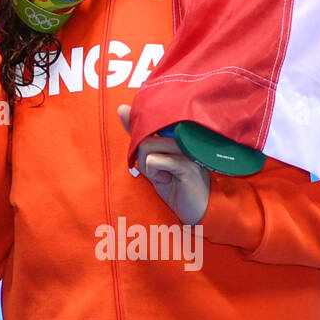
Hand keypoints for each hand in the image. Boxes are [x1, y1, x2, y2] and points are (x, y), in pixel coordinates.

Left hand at [117, 104, 210, 225]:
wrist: (198, 211)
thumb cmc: (176, 184)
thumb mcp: (153, 158)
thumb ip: (139, 135)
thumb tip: (122, 108)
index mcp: (179, 130)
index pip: (151, 118)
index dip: (140, 130)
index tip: (147, 151)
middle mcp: (185, 135)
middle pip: (144, 135)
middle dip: (141, 157)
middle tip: (156, 170)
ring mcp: (188, 148)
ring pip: (146, 146)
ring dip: (147, 167)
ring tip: (163, 176)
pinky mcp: (187, 164)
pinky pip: (154, 160)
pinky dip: (154, 173)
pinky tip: (168, 181)